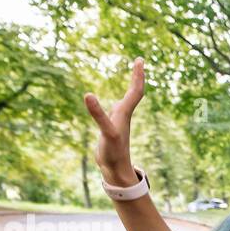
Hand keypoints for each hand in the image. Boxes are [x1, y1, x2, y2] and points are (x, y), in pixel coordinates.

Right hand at [84, 57, 144, 183]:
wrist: (116, 171)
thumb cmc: (114, 153)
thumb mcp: (106, 132)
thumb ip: (97, 114)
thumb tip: (88, 95)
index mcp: (124, 113)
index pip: (135, 90)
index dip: (138, 75)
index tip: (140, 59)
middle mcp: (124, 115)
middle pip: (135, 92)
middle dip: (137, 76)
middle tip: (139, 61)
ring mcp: (119, 121)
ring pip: (128, 100)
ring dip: (132, 86)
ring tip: (134, 74)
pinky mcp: (112, 127)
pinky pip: (117, 110)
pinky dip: (118, 101)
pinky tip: (115, 102)